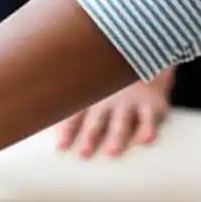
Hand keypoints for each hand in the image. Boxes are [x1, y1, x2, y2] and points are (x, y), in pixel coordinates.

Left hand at [56, 75, 171, 157]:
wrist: (149, 48)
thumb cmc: (116, 68)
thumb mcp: (92, 76)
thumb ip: (76, 90)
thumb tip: (46, 108)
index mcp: (91, 96)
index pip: (75, 116)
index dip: (67, 131)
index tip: (60, 148)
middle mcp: (108, 99)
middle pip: (96, 122)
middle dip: (89, 138)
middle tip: (84, 154)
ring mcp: (130, 100)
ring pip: (122, 122)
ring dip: (117, 137)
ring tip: (113, 152)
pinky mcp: (153, 99)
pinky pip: (151, 116)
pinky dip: (149, 128)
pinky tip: (146, 141)